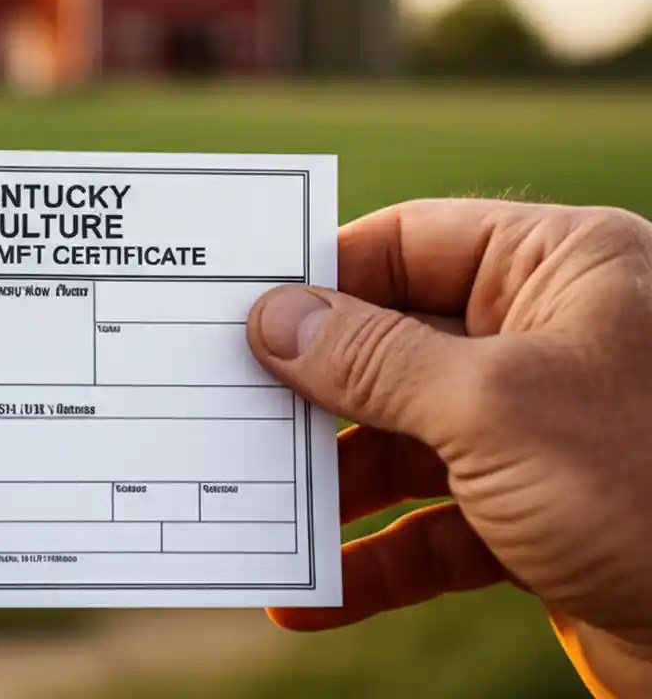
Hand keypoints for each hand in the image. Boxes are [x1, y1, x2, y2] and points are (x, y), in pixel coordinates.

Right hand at [247, 199, 651, 696]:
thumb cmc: (650, 489)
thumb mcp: (492, 408)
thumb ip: (373, 359)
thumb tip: (274, 317)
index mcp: (561, 271)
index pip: (409, 244)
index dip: (322, 278)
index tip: (240, 313)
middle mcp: (547, 341)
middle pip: (393, 348)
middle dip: (316, 396)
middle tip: (232, 416)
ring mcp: (539, 433)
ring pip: (405, 444)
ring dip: (338, 490)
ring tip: (267, 516)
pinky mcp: (534, 517)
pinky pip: (432, 528)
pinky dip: (377, 562)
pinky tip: (316, 598)